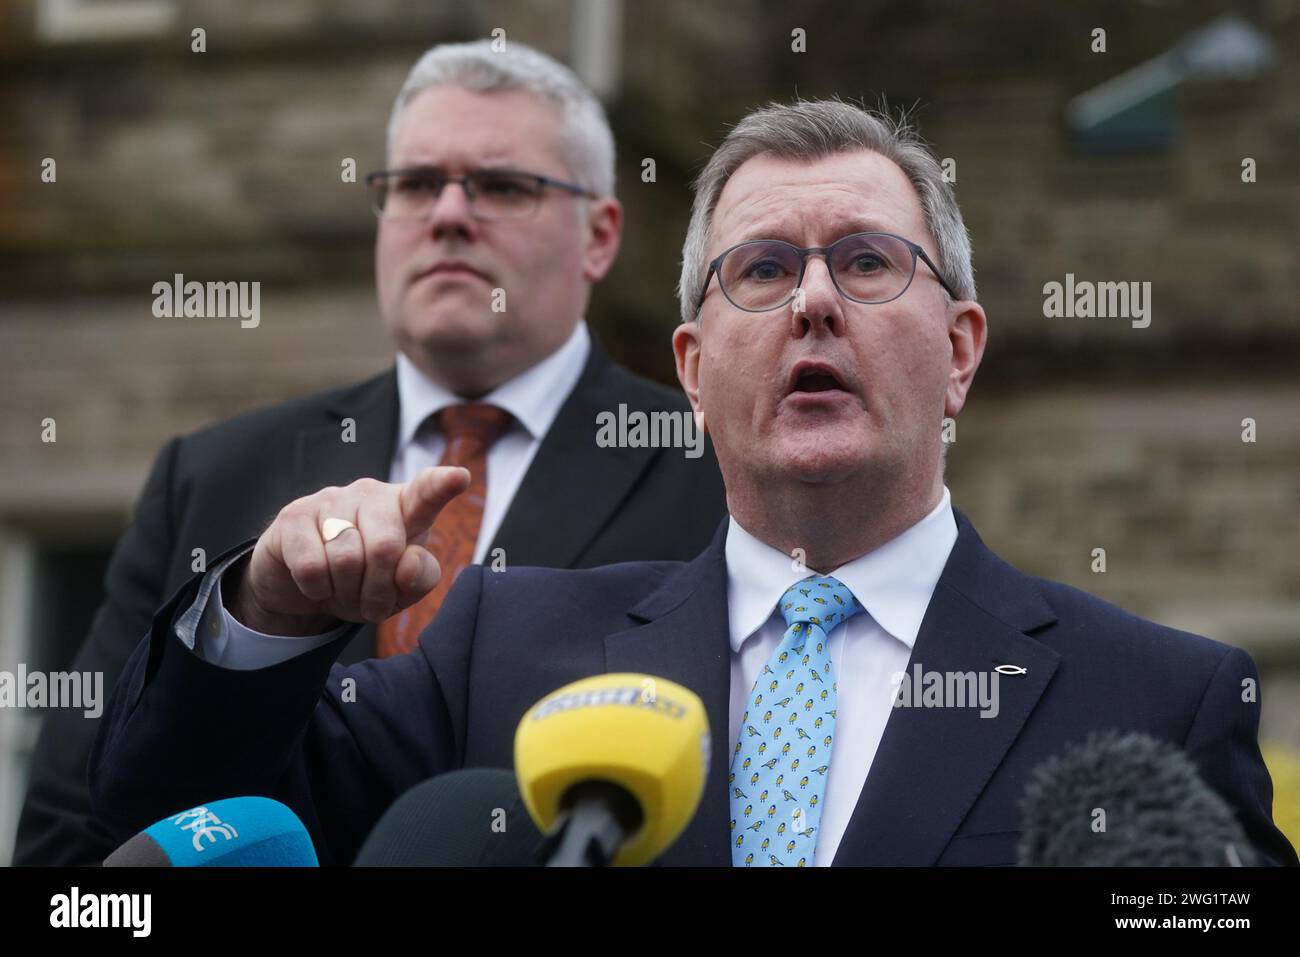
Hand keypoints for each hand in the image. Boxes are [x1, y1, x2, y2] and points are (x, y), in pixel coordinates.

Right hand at [225, 466, 470, 634]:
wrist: (308, 587)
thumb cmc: (366, 580)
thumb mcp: (402, 590)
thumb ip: (420, 578)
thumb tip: (407, 563)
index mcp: (406, 508)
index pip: (427, 492)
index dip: (442, 486)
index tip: (459, 478)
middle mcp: (371, 495)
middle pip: (385, 547)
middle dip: (378, 590)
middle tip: (372, 604)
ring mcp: (330, 499)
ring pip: (345, 559)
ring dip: (346, 593)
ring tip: (344, 592)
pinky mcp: (294, 516)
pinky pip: (311, 566)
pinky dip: (317, 589)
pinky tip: (317, 583)